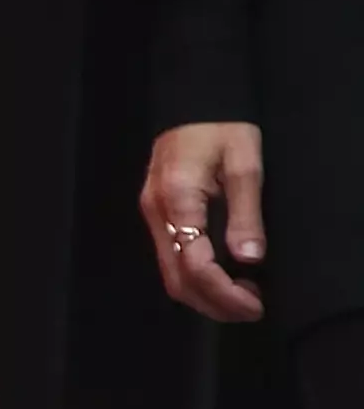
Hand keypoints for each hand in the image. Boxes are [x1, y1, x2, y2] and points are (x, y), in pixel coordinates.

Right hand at [141, 120, 266, 321]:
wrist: (194, 100)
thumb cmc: (223, 127)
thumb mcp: (245, 163)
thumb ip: (245, 213)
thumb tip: (249, 258)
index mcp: (178, 198)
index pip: (195, 265)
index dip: (225, 294)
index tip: (255, 304)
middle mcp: (157, 212)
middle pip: (177, 279)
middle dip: (214, 304)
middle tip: (252, 309)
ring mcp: (152, 214)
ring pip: (170, 274)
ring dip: (205, 296)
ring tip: (243, 297)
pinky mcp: (157, 213)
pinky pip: (171, 259)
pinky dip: (197, 279)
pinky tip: (224, 276)